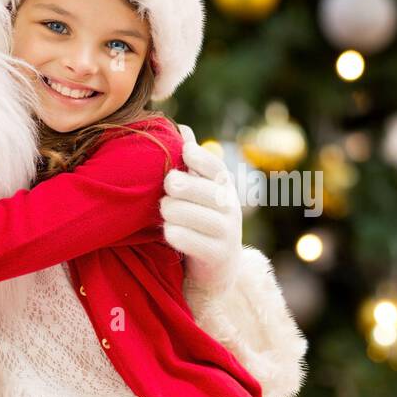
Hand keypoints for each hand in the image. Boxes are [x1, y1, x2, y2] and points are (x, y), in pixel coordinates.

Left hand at [162, 124, 242, 294]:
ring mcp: (226, 233)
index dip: (200, 157)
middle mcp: (230, 208)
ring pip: (190, 214)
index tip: (184, 152)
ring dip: (171, 211)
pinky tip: (169, 231)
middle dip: (178, 187)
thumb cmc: (202, 220)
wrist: (218, 269)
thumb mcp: (202, 191)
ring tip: (166, 211)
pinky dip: (173, 233)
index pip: (216, 168)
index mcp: (225, 188)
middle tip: (167, 189)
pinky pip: (187, 239)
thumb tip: (183, 128)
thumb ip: (192, 163)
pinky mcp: (216, 255)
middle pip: (200, 190)